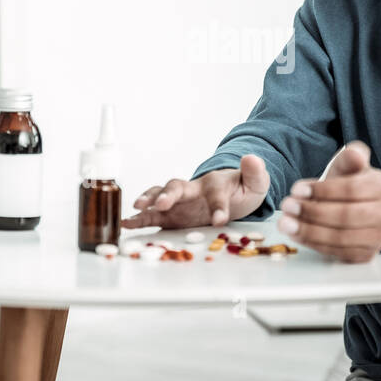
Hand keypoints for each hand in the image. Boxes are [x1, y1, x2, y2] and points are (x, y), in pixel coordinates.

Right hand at [121, 154, 269, 229]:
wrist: (231, 196)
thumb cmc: (241, 189)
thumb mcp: (255, 182)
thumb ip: (255, 173)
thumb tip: (252, 157)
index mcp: (215, 185)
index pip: (215, 193)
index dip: (218, 205)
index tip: (220, 219)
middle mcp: (193, 191)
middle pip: (177, 187)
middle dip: (168, 194)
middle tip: (162, 204)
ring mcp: (179, 202)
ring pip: (159, 196)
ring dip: (148, 200)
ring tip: (136, 208)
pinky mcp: (171, 215)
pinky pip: (152, 215)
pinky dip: (139, 218)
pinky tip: (125, 223)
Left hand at [277, 141, 380, 262]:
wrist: (364, 208)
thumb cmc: (351, 184)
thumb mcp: (349, 166)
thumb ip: (350, 157)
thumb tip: (354, 154)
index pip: (351, 190)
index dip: (322, 190)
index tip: (296, 189)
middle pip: (346, 216)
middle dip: (312, 212)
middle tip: (287, 206)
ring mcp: (378, 238)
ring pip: (340, 237)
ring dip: (308, 230)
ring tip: (285, 222)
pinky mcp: (365, 255)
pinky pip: (337, 252)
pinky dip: (313, 244)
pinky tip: (296, 234)